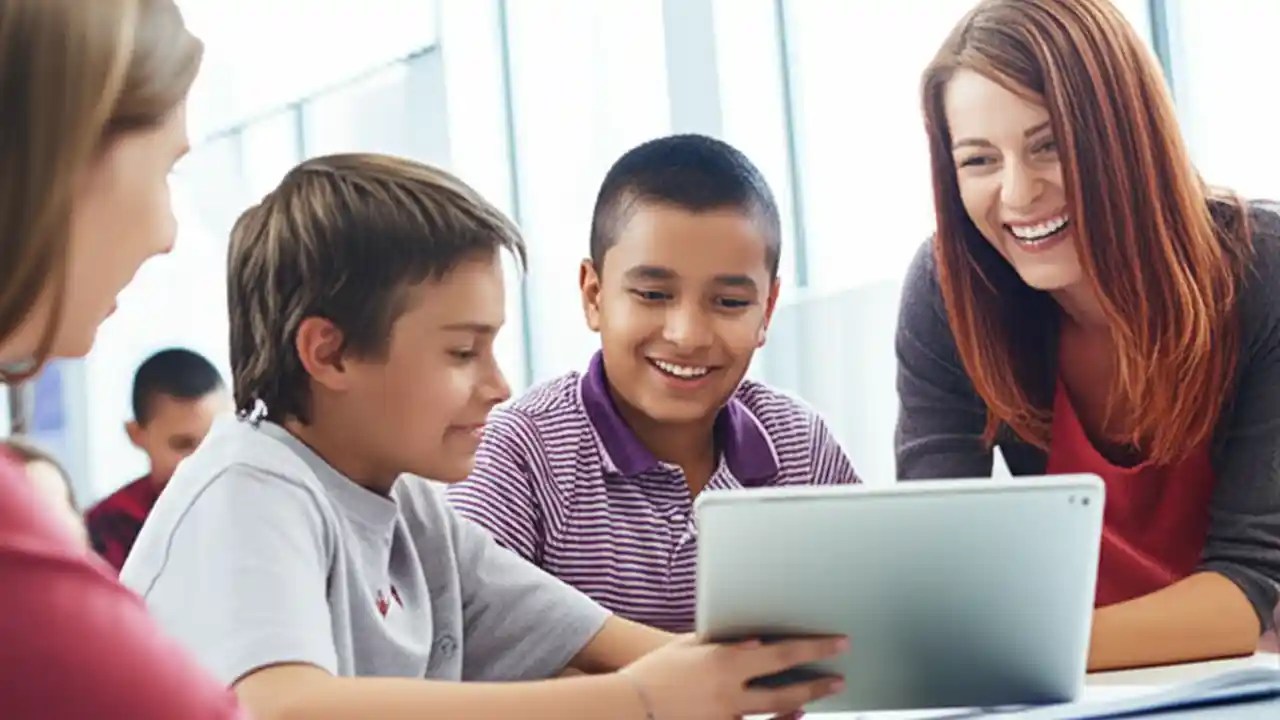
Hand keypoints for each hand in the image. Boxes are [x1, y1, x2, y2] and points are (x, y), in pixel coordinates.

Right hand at [618, 634, 846, 719]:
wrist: (629, 708)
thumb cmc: (655, 672)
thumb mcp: (688, 646)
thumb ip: (723, 642)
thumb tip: (755, 642)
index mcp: (725, 663)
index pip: (782, 653)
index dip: (814, 648)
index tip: (838, 643)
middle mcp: (731, 693)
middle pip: (787, 690)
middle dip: (818, 684)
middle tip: (840, 678)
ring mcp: (726, 717)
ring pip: (776, 712)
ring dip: (801, 702)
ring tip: (818, 694)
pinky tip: (792, 715)